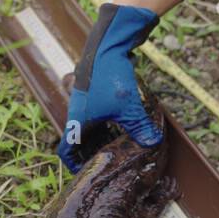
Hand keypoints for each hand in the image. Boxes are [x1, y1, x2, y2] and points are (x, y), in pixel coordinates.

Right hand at [57, 3, 162, 172]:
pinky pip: (97, 117)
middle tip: (108, 165)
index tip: (84, 172)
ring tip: (118, 150)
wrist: (108, 45)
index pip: (66, 150)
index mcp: (77, 122)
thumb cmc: (110, 78)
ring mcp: (85, 104)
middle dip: (93, 155)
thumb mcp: (129, 108)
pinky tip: (124, 128)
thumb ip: (140, 128)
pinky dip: (107, 126)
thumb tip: (152, 143)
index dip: (73, 165)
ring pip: (90, 130)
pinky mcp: (94, 94)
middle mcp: (77, 114)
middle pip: (80, 143)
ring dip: (102, 141)